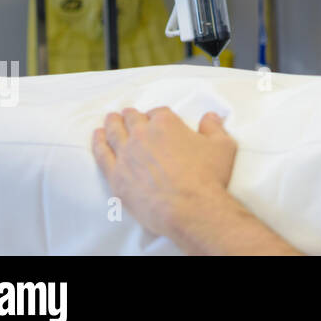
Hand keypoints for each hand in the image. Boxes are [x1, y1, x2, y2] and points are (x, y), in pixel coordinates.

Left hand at [92, 108, 236, 241]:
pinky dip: (98, 143)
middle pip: (132, 119)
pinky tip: (97, 137)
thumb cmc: (208, 177)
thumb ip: (215, 128)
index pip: (158, 112)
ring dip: (112, 123)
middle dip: (131, 116)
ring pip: (114, 132)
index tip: (156, 119)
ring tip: (110, 119)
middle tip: (127, 114)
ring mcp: (126, 154)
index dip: (157, 115)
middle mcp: (142, 134)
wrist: (190, 208)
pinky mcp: (116, 175)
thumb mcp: (223, 147)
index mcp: (166, 123)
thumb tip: (210, 117)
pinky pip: (102, 154)